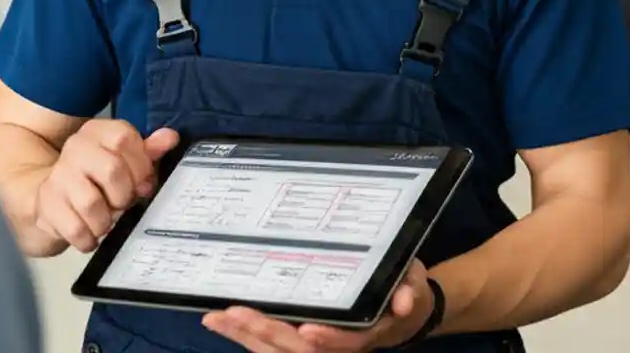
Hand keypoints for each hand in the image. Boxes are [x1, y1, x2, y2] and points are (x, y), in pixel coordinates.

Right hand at [35, 120, 178, 252]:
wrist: (49, 197)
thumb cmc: (97, 179)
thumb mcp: (125, 162)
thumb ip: (148, 152)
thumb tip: (170, 138)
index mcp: (98, 132)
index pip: (124, 139)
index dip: (140, 166)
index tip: (143, 184)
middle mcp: (75, 148)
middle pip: (112, 170)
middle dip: (124, 196)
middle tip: (122, 204)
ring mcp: (58, 176)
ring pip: (92, 204)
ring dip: (106, 221)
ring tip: (105, 221)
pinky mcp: (46, 204)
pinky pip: (75, 229)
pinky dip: (88, 239)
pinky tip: (90, 234)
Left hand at [202, 260, 435, 352]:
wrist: (401, 310)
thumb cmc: (403, 290)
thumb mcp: (412, 282)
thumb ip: (408, 288)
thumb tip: (404, 302)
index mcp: (368, 333)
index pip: (348, 343)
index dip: (329, 339)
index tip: (307, 331)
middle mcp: (338, 347)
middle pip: (301, 350)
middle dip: (268, 333)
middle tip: (236, 313)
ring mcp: (316, 348)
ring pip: (279, 352)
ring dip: (247, 338)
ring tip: (217, 319)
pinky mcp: (298, 344)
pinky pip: (269, 346)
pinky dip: (243, 336)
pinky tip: (218, 321)